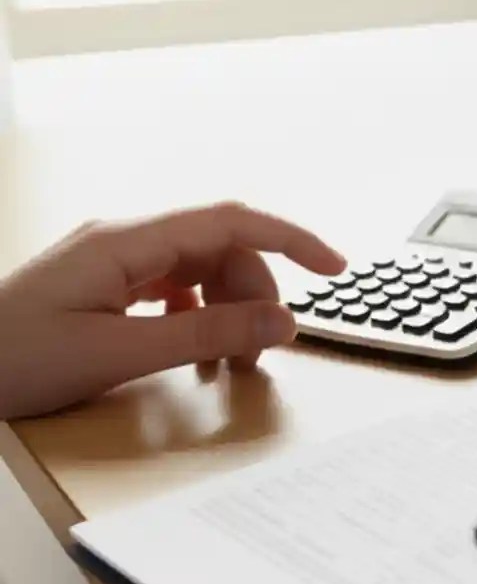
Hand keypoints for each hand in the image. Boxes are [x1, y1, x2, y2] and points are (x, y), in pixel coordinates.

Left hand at [0, 202, 345, 419]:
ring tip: (233, 360)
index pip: (231, 222)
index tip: (336, 268)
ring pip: (202, 270)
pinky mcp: (105, 286)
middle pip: (221, 249)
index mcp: (126, 243)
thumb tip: (282, 322)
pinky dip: (201, 316)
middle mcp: (124, 241)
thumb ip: (207, 336)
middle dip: (257, 295)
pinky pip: (175, 288)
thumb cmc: (11, 361)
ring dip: (231, 308)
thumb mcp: (118, 355)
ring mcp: (113, 262)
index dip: (292, 240)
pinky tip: (195, 348)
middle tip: (266, 352)